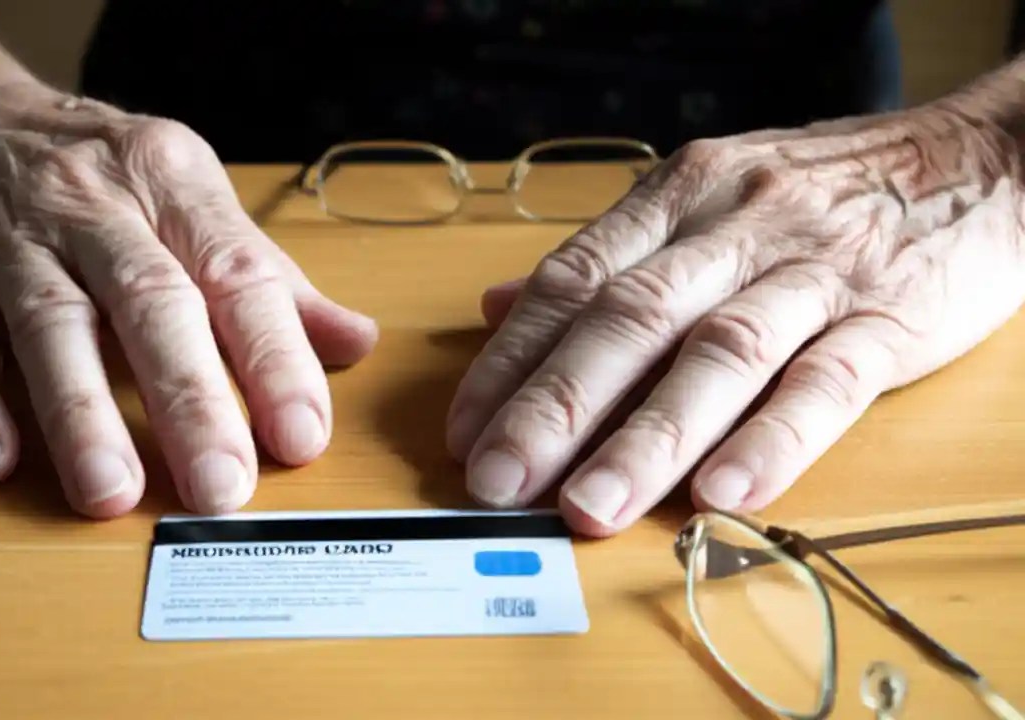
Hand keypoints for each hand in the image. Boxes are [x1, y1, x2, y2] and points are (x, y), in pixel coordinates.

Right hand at [0, 84, 377, 516]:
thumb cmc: (103, 179)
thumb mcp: (192, 201)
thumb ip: (269, 281)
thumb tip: (356, 342)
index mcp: (173, 182)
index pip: (236, 273)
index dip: (274, 356)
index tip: (302, 436)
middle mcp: (92, 202)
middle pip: (148, 301)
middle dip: (189, 397)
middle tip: (222, 487)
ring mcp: (7, 233)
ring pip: (49, 322)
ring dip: (80, 412)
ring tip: (110, 493)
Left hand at [447, 105, 1024, 535]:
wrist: (978, 159)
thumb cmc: (820, 192)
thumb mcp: (703, 199)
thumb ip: (604, 259)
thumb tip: (499, 307)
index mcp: (680, 196)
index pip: (574, 280)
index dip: (512, 360)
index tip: (464, 430)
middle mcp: (736, 226)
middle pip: (630, 318)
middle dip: (554, 405)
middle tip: (497, 480)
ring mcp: (815, 270)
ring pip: (719, 353)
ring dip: (647, 437)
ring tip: (588, 506)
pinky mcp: (890, 317)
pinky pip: (828, 381)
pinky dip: (773, 438)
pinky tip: (722, 492)